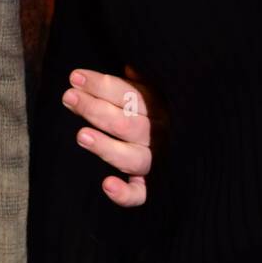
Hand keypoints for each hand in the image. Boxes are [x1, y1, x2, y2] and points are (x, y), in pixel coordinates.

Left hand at [62, 65, 157, 206]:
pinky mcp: (150, 188)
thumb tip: (130, 67)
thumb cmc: (155, 112)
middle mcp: (159, 135)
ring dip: (106, 147)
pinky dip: (125, 194)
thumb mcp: (153, 90)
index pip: (129, 95)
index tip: (74, 77)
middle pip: (125, 124)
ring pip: (132, 157)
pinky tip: (107, 185)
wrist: (192, 151)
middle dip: (95, 109)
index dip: (101, 85)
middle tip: (68, 97)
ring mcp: (156, 162)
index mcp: (159, 107)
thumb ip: (140, 82)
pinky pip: (140, 195)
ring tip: (81, 135)